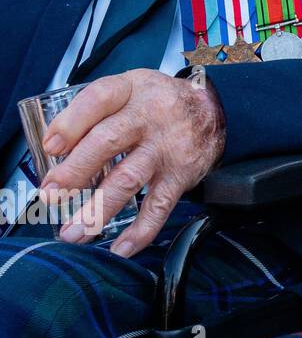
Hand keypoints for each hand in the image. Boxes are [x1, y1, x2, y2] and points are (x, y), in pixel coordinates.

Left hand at [38, 70, 225, 256]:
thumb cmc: (158, 102)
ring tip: (74, 232)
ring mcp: (166, 148)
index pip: (98, 99)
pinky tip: (121, 248)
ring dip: (98, 209)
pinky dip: (141, 230)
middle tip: (51, 195)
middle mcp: (149, 117)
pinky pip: (160, 205)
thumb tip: (51, 149)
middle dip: (75, 172)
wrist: (215, 110)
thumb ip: (93, 111)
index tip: (50, 147)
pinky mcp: (181, 174)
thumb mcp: (129, 89)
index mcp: (131, 91)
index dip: (70, 124)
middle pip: (107, 142)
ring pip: (129, 179)